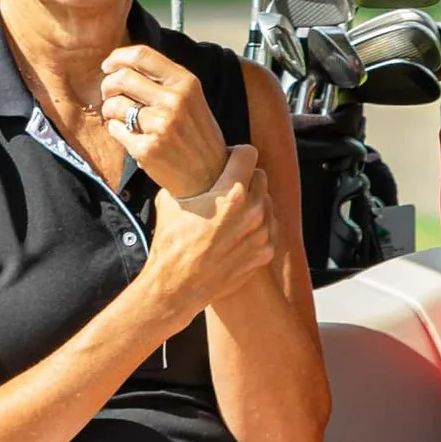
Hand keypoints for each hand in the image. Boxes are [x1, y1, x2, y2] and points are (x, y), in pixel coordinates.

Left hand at [100, 44, 226, 196]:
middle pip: (121, 78)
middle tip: (109, 95)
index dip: (117, 58)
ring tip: (121, 118)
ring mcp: (160, 125)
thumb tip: (122, 64)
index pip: (141, 55)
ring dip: (110, 110)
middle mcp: (174, 100)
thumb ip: (164, 80)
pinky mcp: (147, 149)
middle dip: (107, 85)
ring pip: (114, 104)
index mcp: (186, 83)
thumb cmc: (196, 135)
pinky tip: (130, 136)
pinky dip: (116, 131)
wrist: (211, 177)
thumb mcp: (191, 99)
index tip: (108, 66)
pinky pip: (114, 129)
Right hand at [137, 146, 274, 325]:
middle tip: (229, 186)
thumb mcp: (170, 201)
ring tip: (232, 212)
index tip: (228, 159)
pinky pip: (270, 227)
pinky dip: (257, 226)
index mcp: (232, 193)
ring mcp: (263, 233)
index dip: (236, 154)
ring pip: (267, 202)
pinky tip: (238, 232)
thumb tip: (186, 168)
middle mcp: (253, 211)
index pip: (248, 154)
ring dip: (253, 203)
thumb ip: (187, 181)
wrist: (178, 287)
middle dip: (247, 177)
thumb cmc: (171, 244)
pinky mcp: (266, 252)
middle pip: (261, 176)